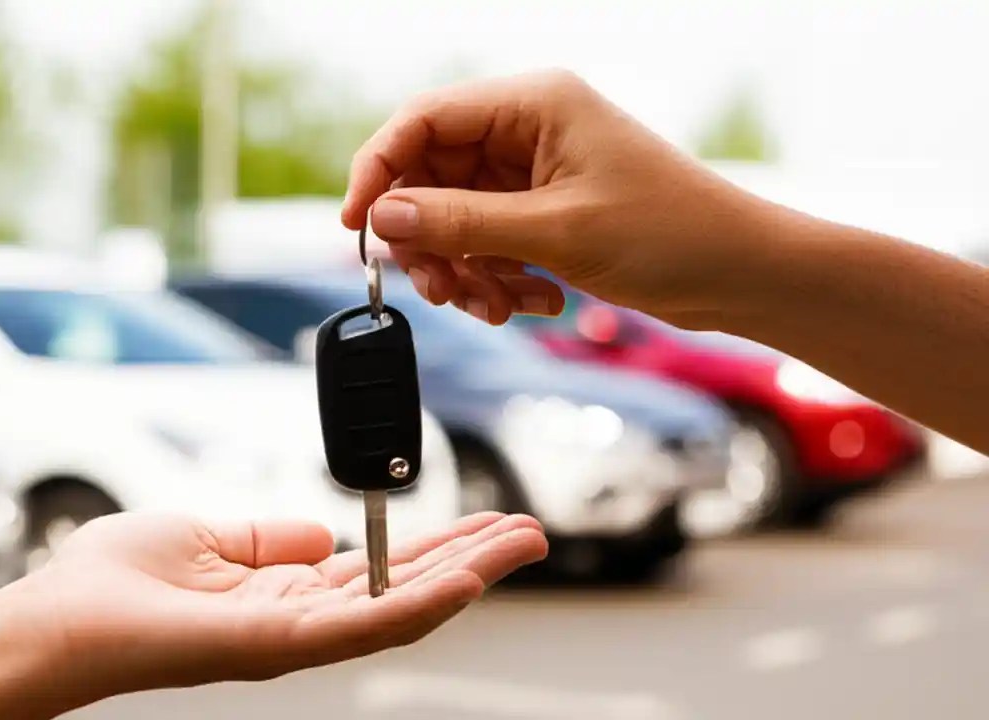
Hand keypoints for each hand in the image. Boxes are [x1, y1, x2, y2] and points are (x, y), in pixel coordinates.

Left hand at [24, 511, 546, 700]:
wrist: (58, 618)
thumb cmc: (113, 581)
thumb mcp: (206, 532)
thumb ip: (269, 534)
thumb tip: (322, 531)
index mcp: (283, 594)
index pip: (377, 570)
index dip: (435, 547)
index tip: (483, 519)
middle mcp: (300, 622)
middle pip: (402, 589)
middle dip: (471, 560)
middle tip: (532, 533)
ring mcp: (294, 640)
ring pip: (400, 610)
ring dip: (467, 577)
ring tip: (522, 546)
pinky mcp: (278, 649)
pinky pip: (361, 626)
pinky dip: (420, 604)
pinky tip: (465, 579)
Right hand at [342, 70, 773, 328]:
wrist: (740, 274)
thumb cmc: (670, 234)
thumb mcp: (554, 231)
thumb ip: (460, 222)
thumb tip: (382, 218)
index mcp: (533, 103)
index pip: (422, 120)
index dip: (378, 170)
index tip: (357, 227)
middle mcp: (528, 128)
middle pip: (432, 175)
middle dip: (429, 239)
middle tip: (439, 287)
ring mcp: (536, 171)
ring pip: (456, 217)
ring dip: (463, 268)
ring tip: (495, 304)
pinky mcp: (546, 210)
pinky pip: (488, 241)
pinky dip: (494, 276)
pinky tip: (529, 300)